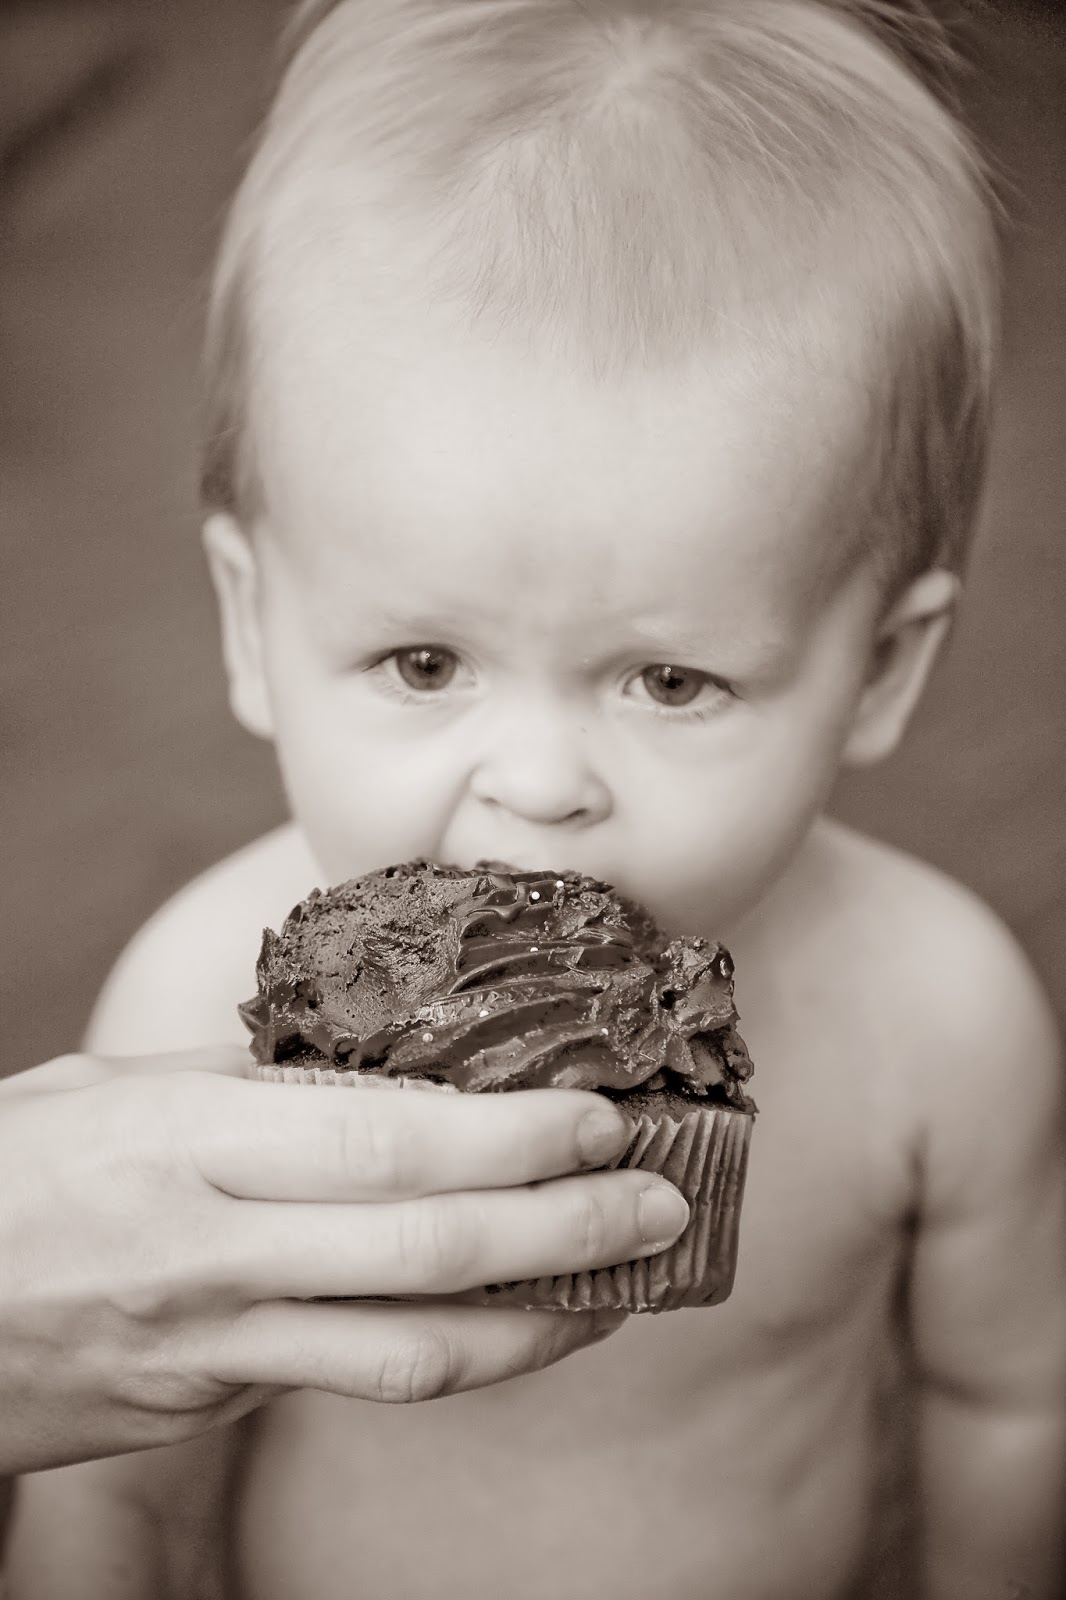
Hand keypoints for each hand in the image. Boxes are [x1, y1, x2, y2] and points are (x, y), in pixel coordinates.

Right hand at [0, 1049, 687, 1472]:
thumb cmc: (9, 1174)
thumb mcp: (113, 1090)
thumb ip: (249, 1082)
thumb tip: (382, 1070)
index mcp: (188, 1141)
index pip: (387, 1140)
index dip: (512, 1137)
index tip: (601, 1114)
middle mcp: (212, 1249)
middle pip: (427, 1251)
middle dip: (567, 1228)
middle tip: (663, 1199)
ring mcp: (213, 1345)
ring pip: (413, 1352)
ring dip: (540, 1320)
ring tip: (624, 1282)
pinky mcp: (209, 1405)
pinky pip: (360, 1378)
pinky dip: (458, 1355)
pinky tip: (517, 1325)